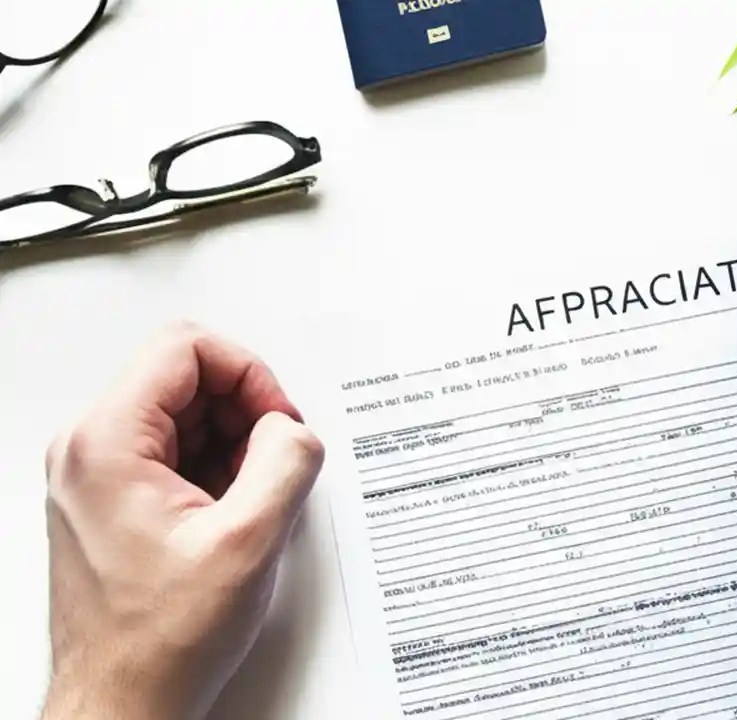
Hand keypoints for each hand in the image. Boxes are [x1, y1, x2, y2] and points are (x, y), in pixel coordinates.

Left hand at [41, 324, 324, 719]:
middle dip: (246, 410)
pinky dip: (218, 471)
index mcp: (106, 444)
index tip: (279, 419)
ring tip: (254, 499)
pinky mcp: (113, 500)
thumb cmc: (160, 640)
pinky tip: (235, 515)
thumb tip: (293, 428)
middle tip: (277, 460)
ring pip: (185, 416)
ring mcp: (97, 476)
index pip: (185, 348)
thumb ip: (286, 462)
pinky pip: (177, 454)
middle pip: (185, 377)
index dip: (250, 373)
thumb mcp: (249, 542)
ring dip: (236, 444)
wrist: (122, 703)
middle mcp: (90, 451)